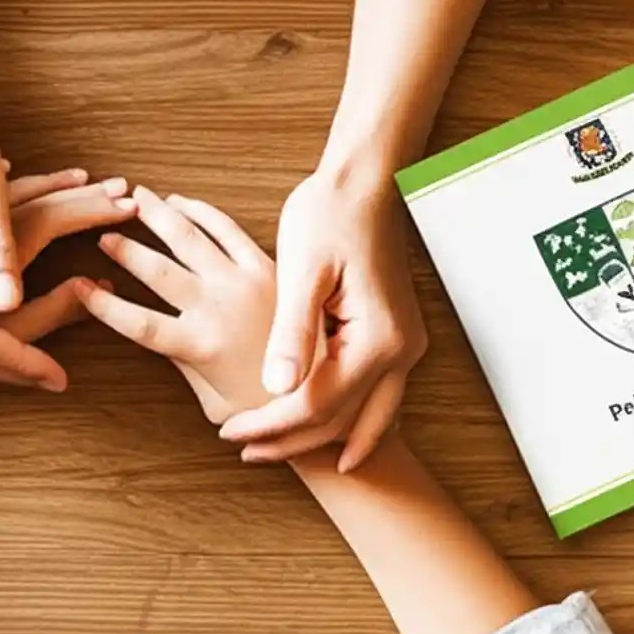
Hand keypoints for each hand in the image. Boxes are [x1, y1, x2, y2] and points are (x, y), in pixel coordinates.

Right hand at [73, 187, 274, 425]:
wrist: (318, 389)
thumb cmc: (261, 404)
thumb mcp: (209, 396)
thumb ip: (180, 361)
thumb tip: (153, 335)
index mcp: (197, 345)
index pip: (135, 321)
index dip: (101, 304)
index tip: (76, 286)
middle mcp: (216, 308)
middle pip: (155, 270)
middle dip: (123, 248)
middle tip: (101, 231)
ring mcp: (242, 283)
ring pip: (187, 239)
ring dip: (156, 216)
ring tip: (133, 198)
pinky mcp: (265, 266)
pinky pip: (226, 229)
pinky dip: (199, 211)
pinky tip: (179, 202)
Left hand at [222, 163, 426, 469]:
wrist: (365, 182)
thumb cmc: (329, 216)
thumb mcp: (305, 271)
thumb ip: (294, 332)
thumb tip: (278, 387)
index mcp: (376, 339)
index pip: (315, 405)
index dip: (270, 425)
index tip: (231, 433)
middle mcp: (399, 350)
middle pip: (342, 422)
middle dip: (293, 442)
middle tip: (245, 451)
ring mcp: (403, 346)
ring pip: (364, 416)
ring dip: (319, 437)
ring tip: (275, 449)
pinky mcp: (394, 336)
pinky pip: (371, 395)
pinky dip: (341, 416)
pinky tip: (314, 425)